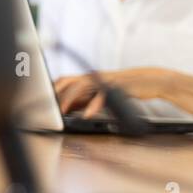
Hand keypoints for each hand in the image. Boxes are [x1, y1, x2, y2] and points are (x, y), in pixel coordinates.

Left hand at [54, 68, 170, 116]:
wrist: (149, 81)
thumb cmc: (123, 89)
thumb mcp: (101, 94)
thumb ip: (85, 100)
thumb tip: (66, 109)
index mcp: (88, 78)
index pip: (64, 80)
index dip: (52, 89)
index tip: (42, 101)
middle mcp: (94, 77)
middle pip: (68, 81)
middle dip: (56, 93)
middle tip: (47, 107)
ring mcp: (104, 80)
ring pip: (81, 87)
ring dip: (69, 99)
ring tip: (61, 111)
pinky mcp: (116, 86)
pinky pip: (102, 96)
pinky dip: (94, 105)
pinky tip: (87, 114)